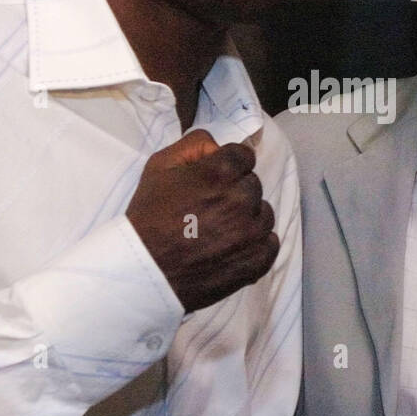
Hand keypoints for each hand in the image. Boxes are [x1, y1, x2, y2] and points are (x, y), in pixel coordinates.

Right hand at [127, 130, 277, 312]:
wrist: (146, 270)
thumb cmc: (149, 217)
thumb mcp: (159, 167)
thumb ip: (193, 145)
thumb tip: (218, 145)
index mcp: (220, 173)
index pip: (244, 156)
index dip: (229, 165)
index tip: (216, 180)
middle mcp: (241, 199)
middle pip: (253, 184)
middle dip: (236, 191)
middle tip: (212, 207)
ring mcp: (251, 232)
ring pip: (264, 213)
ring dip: (248, 217)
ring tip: (221, 229)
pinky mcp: (256, 259)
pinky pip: (270, 243)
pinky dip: (257, 244)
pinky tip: (235, 246)